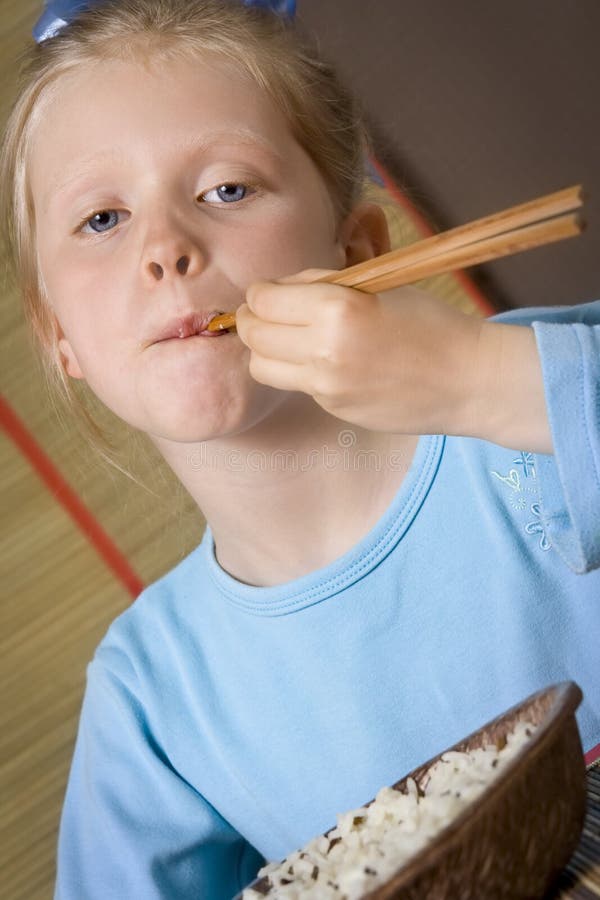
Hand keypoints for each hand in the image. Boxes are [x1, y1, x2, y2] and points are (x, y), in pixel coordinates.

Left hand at [235, 270, 552, 450]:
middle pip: (254, 335)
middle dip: (253, 319)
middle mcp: (324, 351)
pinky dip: (300, 370)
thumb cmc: (431, 324)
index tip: (269, 290)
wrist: (468, 380)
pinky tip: (326, 361)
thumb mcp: (378, 286)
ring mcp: (327, 387)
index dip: (261, 292)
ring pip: (263, 368)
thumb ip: (324, 284)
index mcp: (337, 310)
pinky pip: (297, 385)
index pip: (265, 300)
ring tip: (286, 339)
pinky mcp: (334, 408)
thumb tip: (280, 288)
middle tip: (264, 312)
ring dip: (266, 350)